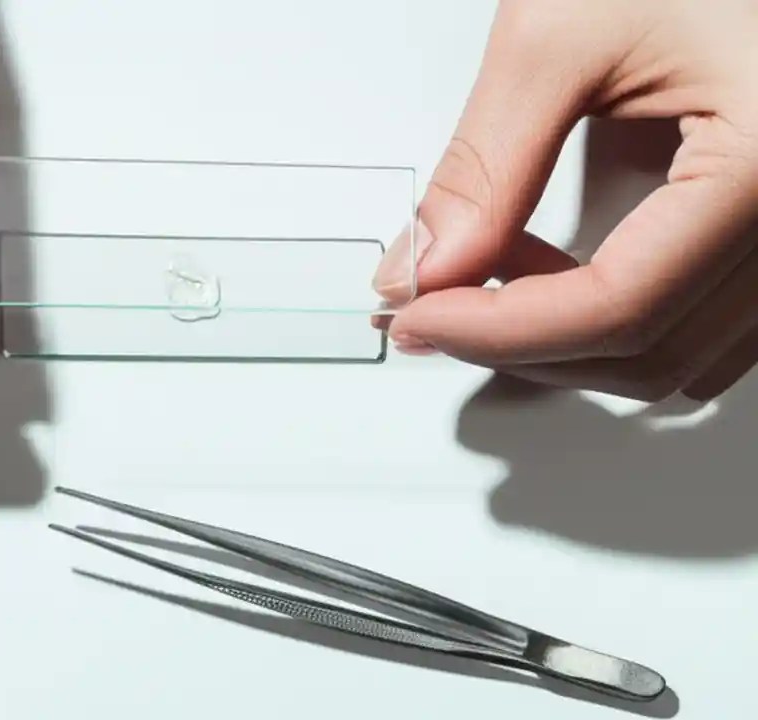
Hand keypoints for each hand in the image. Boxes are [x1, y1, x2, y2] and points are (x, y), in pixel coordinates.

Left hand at [373, 0, 757, 400]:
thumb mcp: (565, 32)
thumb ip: (488, 164)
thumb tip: (426, 264)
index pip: (621, 309)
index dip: (498, 331)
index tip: (418, 315)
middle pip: (650, 354)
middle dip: (522, 345)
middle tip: (428, 308)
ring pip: (680, 357)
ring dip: (566, 341)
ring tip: (484, 285)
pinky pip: (705, 323)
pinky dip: (615, 319)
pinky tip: (550, 272)